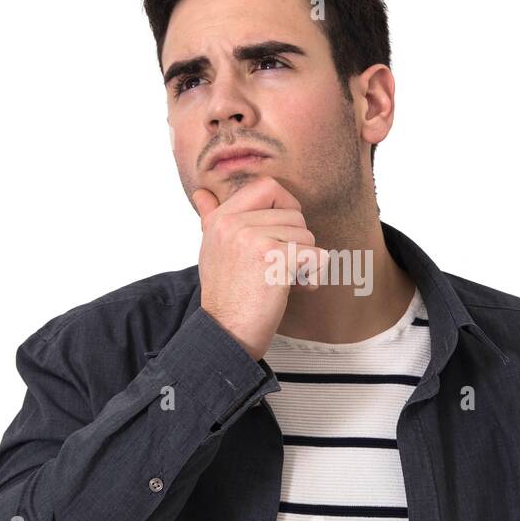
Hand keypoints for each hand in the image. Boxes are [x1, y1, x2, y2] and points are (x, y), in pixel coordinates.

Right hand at [190, 178, 327, 360]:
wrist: (225, 334)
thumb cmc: (226, 297)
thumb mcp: (212, 251)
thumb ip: (211, 219)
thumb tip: (202, 194)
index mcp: (222, 219)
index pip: (268, 187)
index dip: (286, 207)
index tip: (285, 235)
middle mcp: (234, 224)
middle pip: (295, 215)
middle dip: (299, 244)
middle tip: (284, 269)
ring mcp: (252, 238)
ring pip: (307, 236)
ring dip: (306, 263)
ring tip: (286, 282)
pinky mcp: (273, 258)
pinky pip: (316, 255)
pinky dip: (314, 276)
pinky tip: (298, 289)